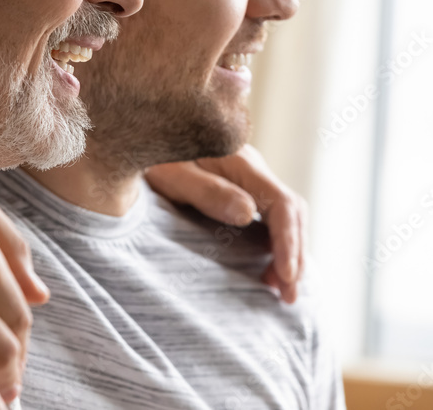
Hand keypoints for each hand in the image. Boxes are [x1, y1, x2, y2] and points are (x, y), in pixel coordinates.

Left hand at [144, 144, 305, 301]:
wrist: (137, 135)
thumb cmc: (148, 155)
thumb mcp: (171, 173)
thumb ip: (207, 192)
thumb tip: (248, 214)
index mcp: (240, 162)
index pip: (281, 203)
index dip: (288, 241)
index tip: (284, 275)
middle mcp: (251, 168)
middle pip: (291, 211)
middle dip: (295, 254)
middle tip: (289, 296)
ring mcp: (247, 177)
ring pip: (284, 215)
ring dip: (288, 251)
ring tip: (280, 289)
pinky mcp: (238, 187)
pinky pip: (269, 215)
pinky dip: (275, 243)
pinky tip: (267, 266)